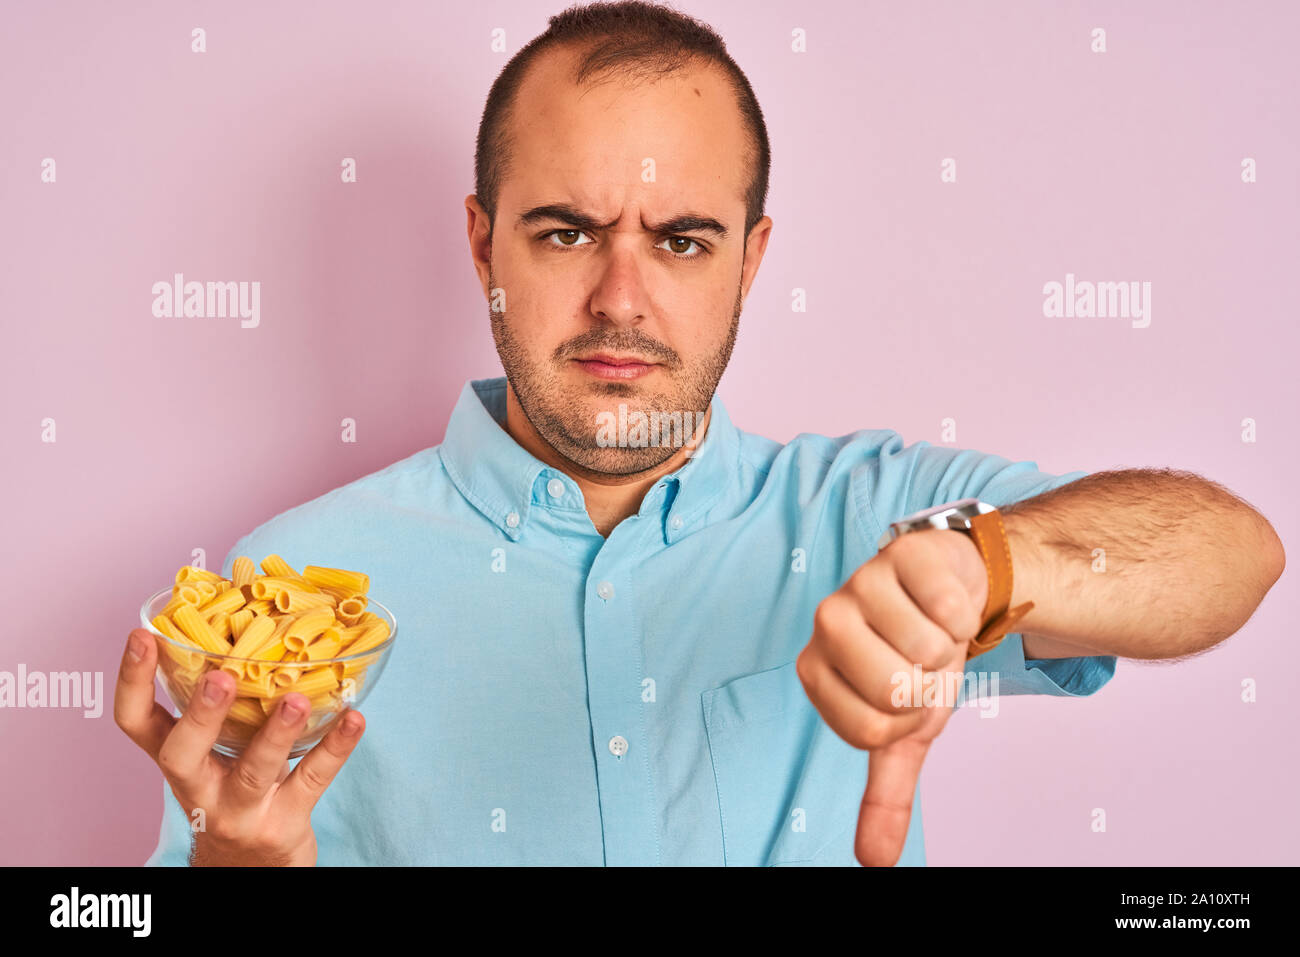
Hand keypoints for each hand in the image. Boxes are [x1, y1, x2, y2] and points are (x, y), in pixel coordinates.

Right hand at [114, 627, 365, 865]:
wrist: (251, 868)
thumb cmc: (235, 792)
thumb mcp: (217, 756)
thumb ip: (225, 709)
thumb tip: (249, 631)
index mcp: (179, 759)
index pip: (137, 722)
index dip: (133, 680)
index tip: (142, 634)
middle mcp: (199, 787)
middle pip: (182, 754)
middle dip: (200, 715)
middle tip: (220, 676)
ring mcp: (240, 809)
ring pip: (254, 771)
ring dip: (277, 733)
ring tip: (298, 699)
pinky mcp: (283, 823)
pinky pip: (312, 780)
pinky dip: (336, 747)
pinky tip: (355, 719)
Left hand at [796, 529, 987, 865]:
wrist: (953, 594)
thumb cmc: (917, 662)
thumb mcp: (906, 731)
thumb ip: (886, 794)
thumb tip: (874, 862)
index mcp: (816, 670)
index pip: (867, 730)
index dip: (906, 723)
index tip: (906, 699)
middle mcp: (826, 622)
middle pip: (890, 688)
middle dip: (928, 685)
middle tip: (923, 663)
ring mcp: (860, 581)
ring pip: (924, 646)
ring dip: (948, 648)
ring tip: (933, 630)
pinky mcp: (903, 551)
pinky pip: (947, 604)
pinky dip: (964, 612)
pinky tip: (946, 600)